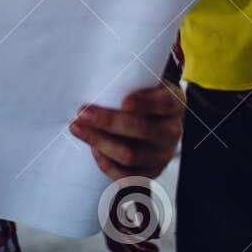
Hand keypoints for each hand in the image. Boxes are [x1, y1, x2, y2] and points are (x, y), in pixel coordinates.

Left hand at [67, 81, 184, 179]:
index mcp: (174, 103)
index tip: (124, 101)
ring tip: (77, 128)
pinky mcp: (149, 173)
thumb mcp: (143, 82)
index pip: (165, 103)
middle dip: (109, 122)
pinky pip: (125, 176)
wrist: (153, 120)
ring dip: (99, 141)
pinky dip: (105, 163)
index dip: (146, 103)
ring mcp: (162, 155)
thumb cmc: (141, 95)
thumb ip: (127, 80)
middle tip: (83, 112)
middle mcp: (172, 131)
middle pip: (143, 130)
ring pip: (130, 155)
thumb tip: (93, 75)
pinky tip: (92, 148)